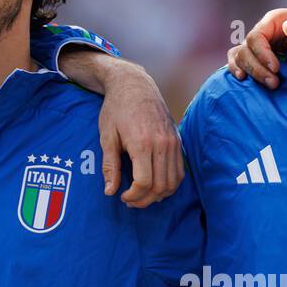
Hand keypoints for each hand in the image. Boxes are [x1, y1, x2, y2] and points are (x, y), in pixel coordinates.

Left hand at [95, 61, 183, 206]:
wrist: (134, 85)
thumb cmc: (116, 109)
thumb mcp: (106, 136)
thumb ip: (110, 166)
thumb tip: (110, 191)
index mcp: (142, 143)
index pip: (144, 182)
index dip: (133, 196)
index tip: (122, 196)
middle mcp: (162, 144)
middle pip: (160, 186)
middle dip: (145, 200)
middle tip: (130, 201)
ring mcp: (173, 142)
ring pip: (173, 181)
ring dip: (159, 195)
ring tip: (142, 195)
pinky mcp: (178, 140)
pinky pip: (180, 170)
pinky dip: (170, 183)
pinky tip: (156, 185)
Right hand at [226, 7, 286, 89]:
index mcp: (272, 22)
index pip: (256, 37)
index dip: (262, 54)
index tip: (276, 68)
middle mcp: (261, 33)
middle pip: (245, 50)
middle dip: (257, 69)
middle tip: (274, 83)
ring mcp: (255, 46)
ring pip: (239, 57)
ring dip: (250, 72)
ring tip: (267, 84)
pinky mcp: (254, 58)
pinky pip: (236, 61)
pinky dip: (235, 69)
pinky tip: (242, 79)